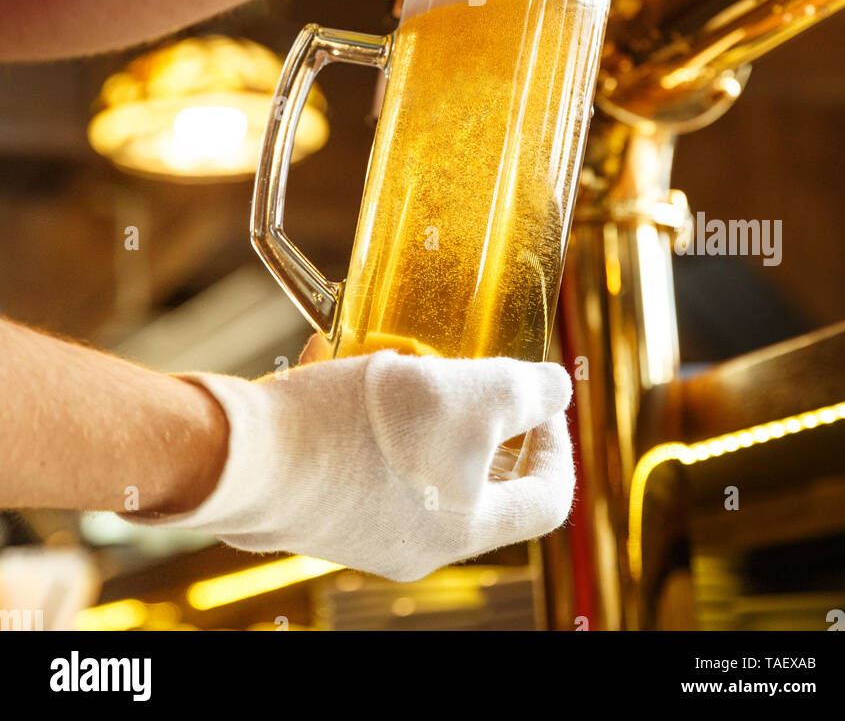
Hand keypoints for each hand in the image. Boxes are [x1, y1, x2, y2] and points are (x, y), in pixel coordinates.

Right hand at [132, 351, 574, 581]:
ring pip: (410, 455)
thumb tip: (558, 390)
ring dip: (411, 398)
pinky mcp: (313, 498)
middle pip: (476, 479)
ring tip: (395, 350)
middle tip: (467, 368)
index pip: (545, 502)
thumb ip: (527, 393)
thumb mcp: (470, 396)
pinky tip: (335, 352)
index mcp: (460, 528)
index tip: (544, 401)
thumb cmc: (360, 432)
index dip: (557, 446)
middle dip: (475, 413)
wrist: (241, 455)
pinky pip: (352, 447)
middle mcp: (413, 541)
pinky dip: (355, 401)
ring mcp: (359, 525)